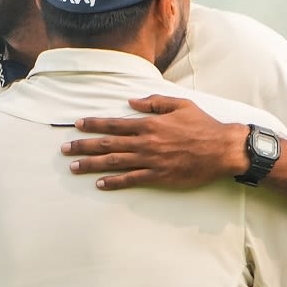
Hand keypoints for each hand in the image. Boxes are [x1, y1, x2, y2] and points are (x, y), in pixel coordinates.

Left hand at [62, 95, 248, 189]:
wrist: (223, 149)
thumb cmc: (203, 125)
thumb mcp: (180, 105)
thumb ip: (154, 102)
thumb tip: (131, 102)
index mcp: (149, 124)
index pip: (114, 124)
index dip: (93, 124)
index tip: (76, 125)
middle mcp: (146, 142)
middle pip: (107, 144)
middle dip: (83, 146)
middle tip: (64, 149)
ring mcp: (151, 160)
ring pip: (114, 162)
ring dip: (91, 165)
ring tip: (73, 167)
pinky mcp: (159, 176)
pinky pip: (132, 179)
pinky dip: (114, 182)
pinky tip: (100, 184)